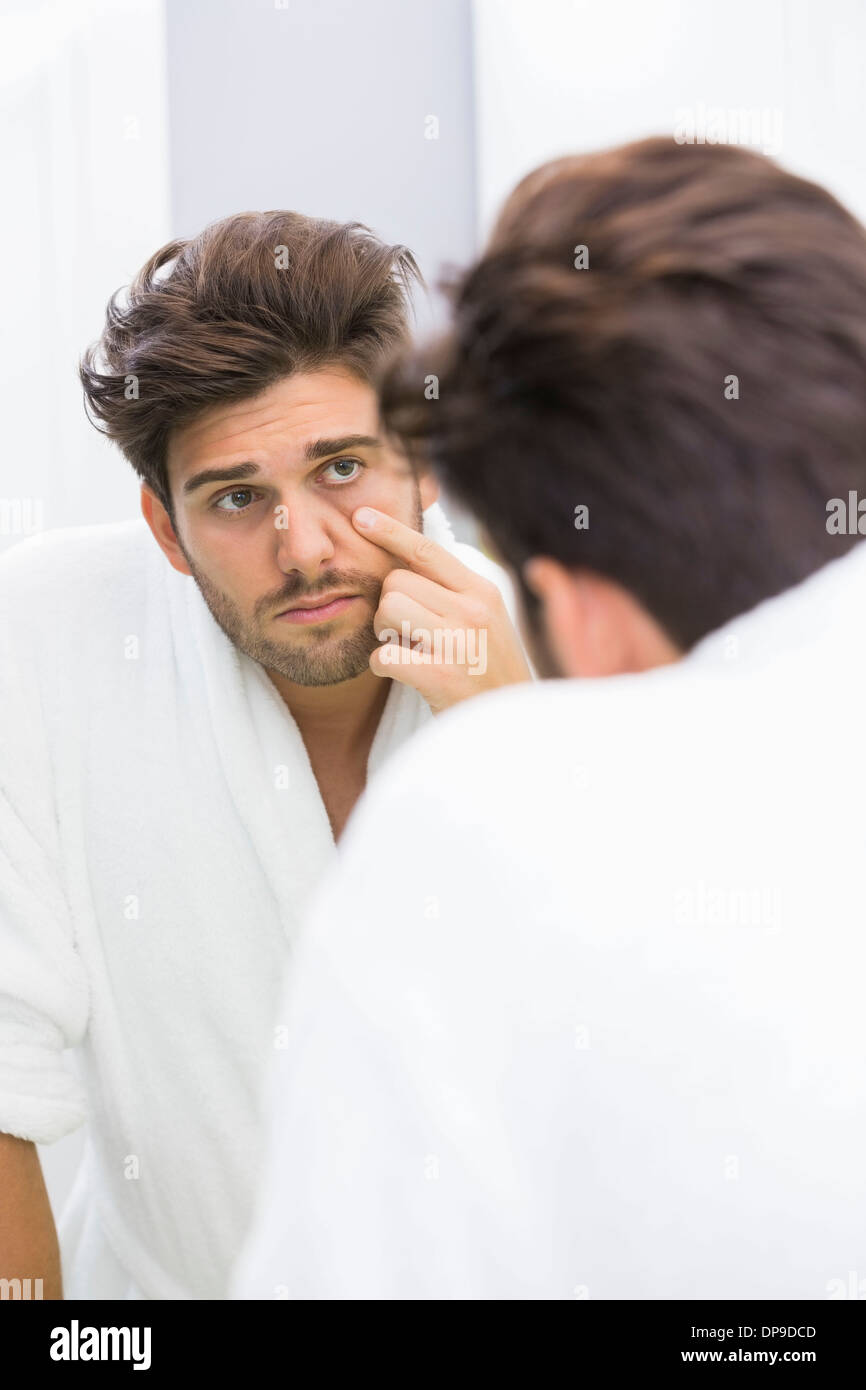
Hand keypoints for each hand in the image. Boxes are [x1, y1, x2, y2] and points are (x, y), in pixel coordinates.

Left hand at [353, 506, 532, 713]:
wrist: (510, 720)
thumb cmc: (488, 669)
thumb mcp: (486, 618)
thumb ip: (454, 589)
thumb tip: (405, 559)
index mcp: (482, 591)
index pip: (428, 551)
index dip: (390, 531)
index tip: (361, 516)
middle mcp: (473, 610)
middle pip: (397, 582)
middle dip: (386, 604)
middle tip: (402, 629)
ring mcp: (458, 642)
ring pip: (388, 610)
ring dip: (381, 631)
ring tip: (403, 646)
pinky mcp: (441, 676)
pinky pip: (384, 653)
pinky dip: (380, 663)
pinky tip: (398, 671)